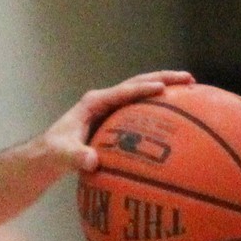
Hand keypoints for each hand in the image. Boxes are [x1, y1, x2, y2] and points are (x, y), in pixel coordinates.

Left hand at [43, 71, 194, 172]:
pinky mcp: (117, 119)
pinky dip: (161, 107)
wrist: (48, 156)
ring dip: (166, 88)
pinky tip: (180, 117)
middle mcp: (105, 100)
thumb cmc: (54, 153)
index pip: (123, 91)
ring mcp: (112, 108)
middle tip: (190, 79)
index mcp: (94, 102)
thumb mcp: (62, 155)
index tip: (164, 89)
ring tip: (193, 89)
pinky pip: (142, 109)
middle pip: (139, 83)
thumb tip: (92, 161)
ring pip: (143, 92)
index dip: (143, 89)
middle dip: (164, 78)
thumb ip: (75, 156)